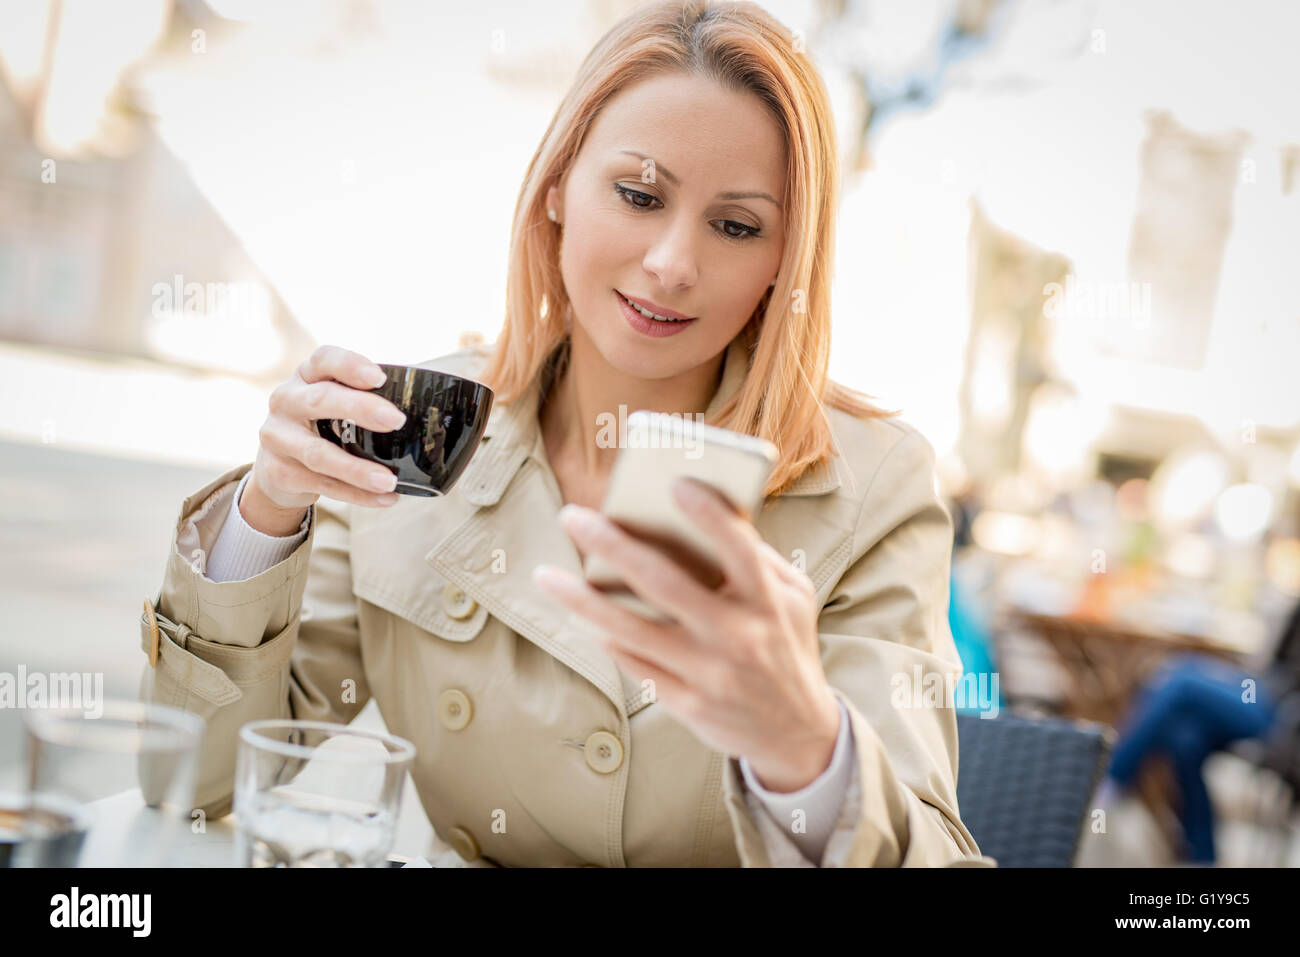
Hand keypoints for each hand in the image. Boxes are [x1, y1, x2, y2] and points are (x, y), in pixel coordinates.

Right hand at [253, 345, 409, 510]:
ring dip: (358, 469)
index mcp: (306, 376)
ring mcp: (278, 437)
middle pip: (321, 400)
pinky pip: (323, 485)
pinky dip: (357, 495)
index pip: (324, 359)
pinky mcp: (279, 472)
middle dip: (360, 408)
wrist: (276, 466)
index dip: (350, 365)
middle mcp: (286, 400)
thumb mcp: (334, 403)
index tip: (379, 377)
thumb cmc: (320, 425)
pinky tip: (384, 498)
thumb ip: (367, 398)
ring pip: (319, 453)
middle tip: (396, 420)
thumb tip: (428, 410)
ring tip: (389, 480)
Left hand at [532, 477, 841, 791]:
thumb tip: (694, 519)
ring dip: (581, 600)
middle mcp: (738, 635)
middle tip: (572, 517)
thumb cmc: (786, 645)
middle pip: (664, 583)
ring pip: (630, 629)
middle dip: (612, 544)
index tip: (675, 484)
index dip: (709, 515)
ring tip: (545, 575)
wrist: (798, 733)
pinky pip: (635, 664)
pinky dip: (607, 638)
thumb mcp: (792, 599)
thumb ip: (755, 559)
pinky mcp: (689, 704)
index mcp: (769, 600)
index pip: (739, 548)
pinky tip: (585, 616)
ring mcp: (710, 673)